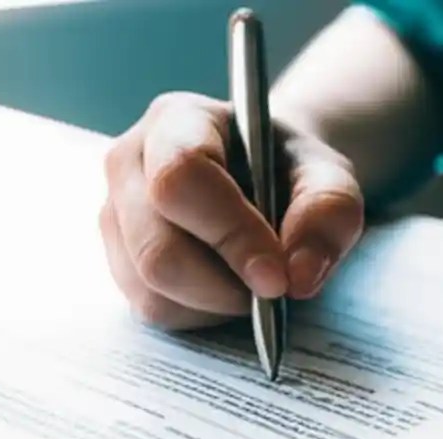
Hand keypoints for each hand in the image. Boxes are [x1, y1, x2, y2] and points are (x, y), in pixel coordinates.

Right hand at [99, 92, 363, 328]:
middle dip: (222, 285)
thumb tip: (298, 276)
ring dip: (213, 303)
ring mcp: (114, 214)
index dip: (229, 234)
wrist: (260, 177)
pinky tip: (225, 289)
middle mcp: (128, 162)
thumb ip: (327, 212)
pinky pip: (151, 307)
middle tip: (272, 289)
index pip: (182, 177)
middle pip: (156, 247)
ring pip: (150, 287)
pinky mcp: (118, 259)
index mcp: (177, 120)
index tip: (276, 277)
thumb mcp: (328, 176)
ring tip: (251, 283)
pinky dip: (198, 314)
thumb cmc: (286, 170)